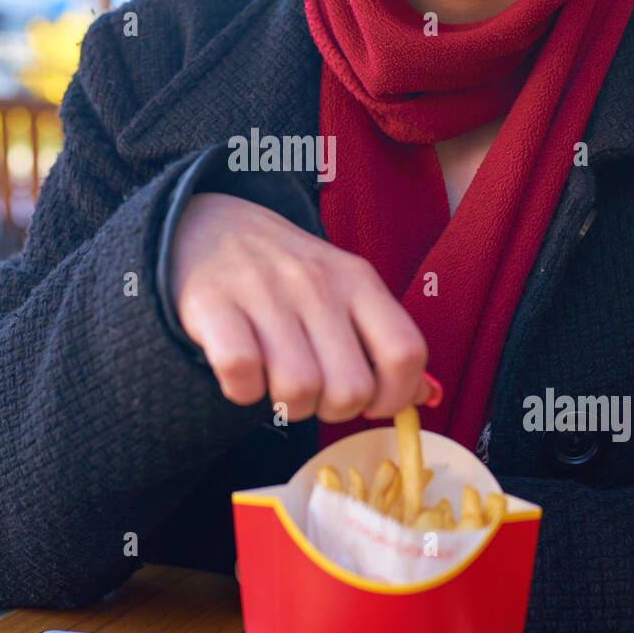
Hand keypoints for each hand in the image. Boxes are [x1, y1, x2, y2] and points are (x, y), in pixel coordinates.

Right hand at [169, 191, 438, 423]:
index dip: (396, 397)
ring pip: (298, 391)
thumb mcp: (343, 290)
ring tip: (274, 381)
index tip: (372, 404)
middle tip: (314, 393)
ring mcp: (263, 292)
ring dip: (286, 405)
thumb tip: (428, 396)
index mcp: (357, 280)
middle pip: (351, 388)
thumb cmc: (282, 271)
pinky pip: (241, 376)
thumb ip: (384, 341)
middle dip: (333, 410)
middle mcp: (315, 283)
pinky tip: (240, 374)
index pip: (405, 352)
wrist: (205, 223)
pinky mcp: (212, 304)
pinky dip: (241, 391)